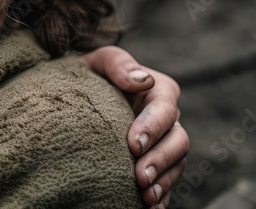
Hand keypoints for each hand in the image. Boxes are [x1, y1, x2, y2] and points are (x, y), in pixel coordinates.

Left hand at [81, 46, 188, 208]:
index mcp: (158, 91)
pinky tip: (148, 207)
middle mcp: (166, 119)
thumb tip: (141, 80)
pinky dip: (161, 195)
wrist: (78, 93)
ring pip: (176, 164)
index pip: (165, 109)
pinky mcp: (155, 162)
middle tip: (140, 178)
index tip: (133, 145)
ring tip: (145, 196)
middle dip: (160, 161)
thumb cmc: (90, 74)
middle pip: (177, 141)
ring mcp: (163, 143)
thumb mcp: (98, 61)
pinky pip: (166, 182)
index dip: (153, 127)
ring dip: (163, 181)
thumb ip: (118, 64)